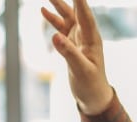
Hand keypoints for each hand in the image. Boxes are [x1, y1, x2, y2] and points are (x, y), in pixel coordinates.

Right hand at [42, 0, 113, 114]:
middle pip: (76, 11)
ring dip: (58, 5)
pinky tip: (43, 10)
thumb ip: (68, 52)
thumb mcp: (80, 70)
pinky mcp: (71, 44)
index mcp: (92, 39)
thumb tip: (54, 35)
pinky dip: (53, 19)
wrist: (93, 96)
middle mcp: (86, 35)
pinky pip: (61, 27)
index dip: (80, 1)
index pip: (85, 15)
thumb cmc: (91, 85)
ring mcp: (78, 38)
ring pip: (67, 17)